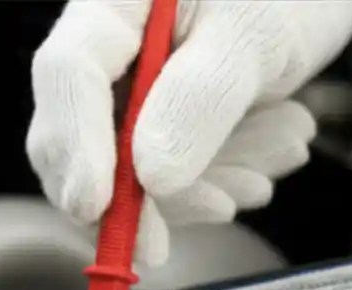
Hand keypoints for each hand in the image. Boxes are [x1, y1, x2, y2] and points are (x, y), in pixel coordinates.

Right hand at [26, 0, 351, 266]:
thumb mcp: (252, 35)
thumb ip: (199, 100)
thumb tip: (151, 180)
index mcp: (112, 5)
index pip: (68, 74)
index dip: (76, 146)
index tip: (98, 207)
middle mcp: (110, 48)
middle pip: (82, 136)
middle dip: (149, 188)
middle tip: (218, 207)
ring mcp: (133, 88)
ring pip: (131, 169)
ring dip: (210, 179)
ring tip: (284, 147)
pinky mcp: (163, 120)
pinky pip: (170, 171)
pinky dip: (223, 173)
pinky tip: (275, 146)